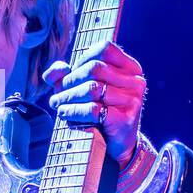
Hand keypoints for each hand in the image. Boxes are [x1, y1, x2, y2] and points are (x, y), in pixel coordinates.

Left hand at [44, 41, 146, 166]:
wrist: (116, 143)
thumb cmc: (99, 110)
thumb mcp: (81, 88)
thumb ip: (65, 74)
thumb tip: (58, 69)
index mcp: (130, 67)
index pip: (104, 49)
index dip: (81, 59)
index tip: (70, 75)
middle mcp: (135, 81)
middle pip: (95, 68)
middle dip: (70, 81)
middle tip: (57, 93)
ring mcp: (132, 100)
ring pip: (92, 89)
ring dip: (68, 97)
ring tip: (57, 104)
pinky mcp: (125, 119)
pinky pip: (93, 109)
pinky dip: (74, 111)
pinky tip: (65, 114)